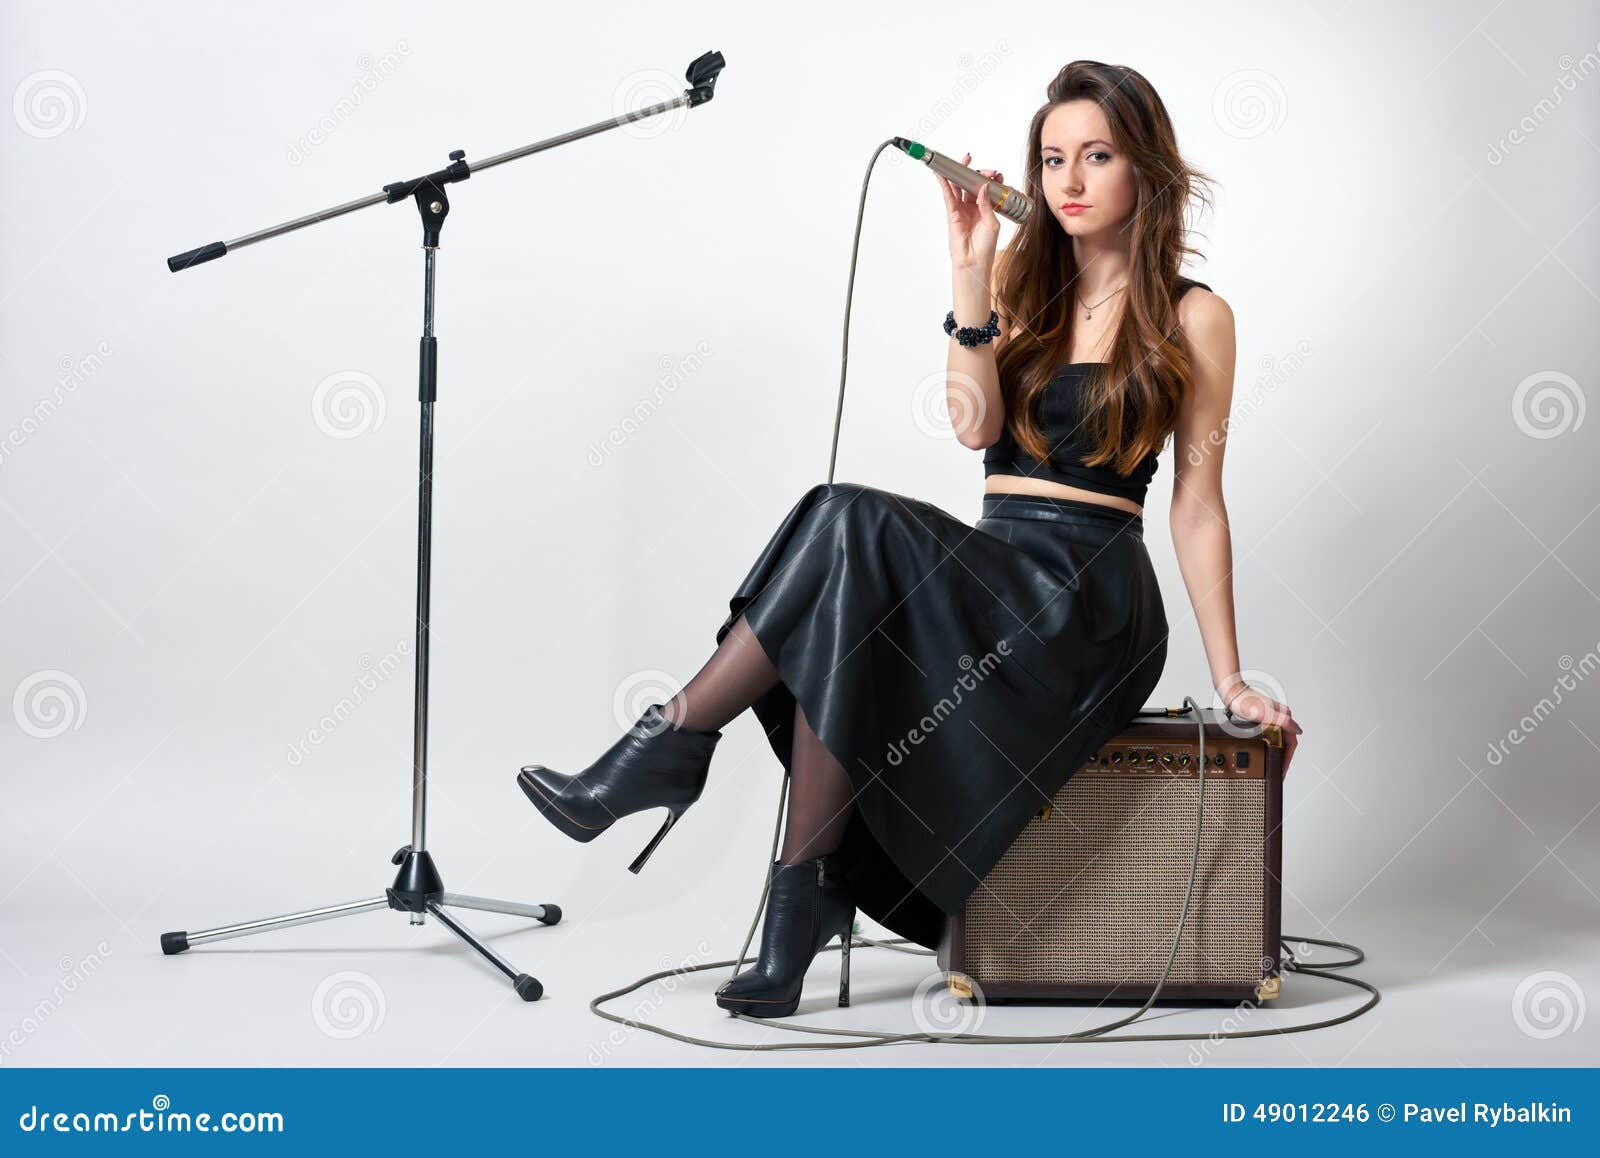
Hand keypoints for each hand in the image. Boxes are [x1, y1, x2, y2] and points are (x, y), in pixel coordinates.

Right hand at [935, 152, 1001, 273]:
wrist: (975, 262)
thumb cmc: (986, 247)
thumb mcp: (992, 223)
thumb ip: (987, 204)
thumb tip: (983, 187)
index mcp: (985, 208)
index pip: (986, 188)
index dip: (990, 179)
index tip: (997, 174)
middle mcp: (972, 207)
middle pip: (971, 184)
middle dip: (976, 173)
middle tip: (984, 169)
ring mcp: (961, 209)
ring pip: (958, 187)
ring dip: (960, 173)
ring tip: (964, 160)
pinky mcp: (952, 214)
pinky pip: (948, 196)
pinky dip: (945, 184)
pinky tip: (943, 174)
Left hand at [1224, 688, 1301, 778]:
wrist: (1231, 693)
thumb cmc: (1244, 700)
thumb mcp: (1264, 713)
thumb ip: (1282, 721)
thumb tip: (1297, 730)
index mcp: (1284, 715)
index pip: (1292, 741)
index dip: (1288, 757)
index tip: (1283, 769)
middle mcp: (1280, 716)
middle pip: (1287, 741)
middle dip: (1284, 757)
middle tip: (1279, 770)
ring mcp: (1272, 717)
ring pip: (1280, 738)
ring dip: (1279, 751)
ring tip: (1274, 763)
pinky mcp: (1264, 719)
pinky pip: (1272, 735)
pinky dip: (1271, 744)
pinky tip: (1267, 750)